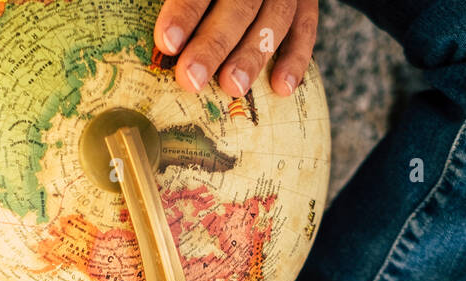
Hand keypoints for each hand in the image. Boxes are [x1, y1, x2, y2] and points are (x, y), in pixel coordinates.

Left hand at [155, 0, 317, 97]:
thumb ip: (182, 3)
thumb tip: (159, 43)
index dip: (185, 12)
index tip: (167, 43)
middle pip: (239, 4)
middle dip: (214, 44)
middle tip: (192, 79)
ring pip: (274, 17)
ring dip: (252, 56)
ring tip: (232, 86)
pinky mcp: (305, 2)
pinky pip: (306, 27)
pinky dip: (296, 58)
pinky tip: (281, 88)